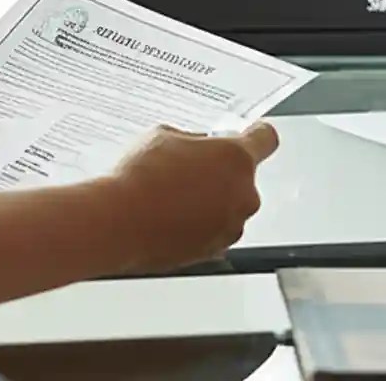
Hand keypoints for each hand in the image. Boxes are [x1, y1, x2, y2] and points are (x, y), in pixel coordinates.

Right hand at [110, 122, 278, 273]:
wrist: (120, 222)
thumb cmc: (141, 179)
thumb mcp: (164, 137)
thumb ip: (191, 140)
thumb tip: (193, 148)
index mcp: (236, 158)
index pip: (266, 139)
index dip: (256, 135)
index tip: (253, 135)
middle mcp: (243, 194)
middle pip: (243, 178)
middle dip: (220, 173)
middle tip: (186, 170)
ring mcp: (231, 225)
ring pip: (228, 207)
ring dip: (209, 201)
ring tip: (172, 196)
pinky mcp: (215, 250)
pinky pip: (214, 230)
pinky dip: (199, 225)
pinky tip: (170, 217)